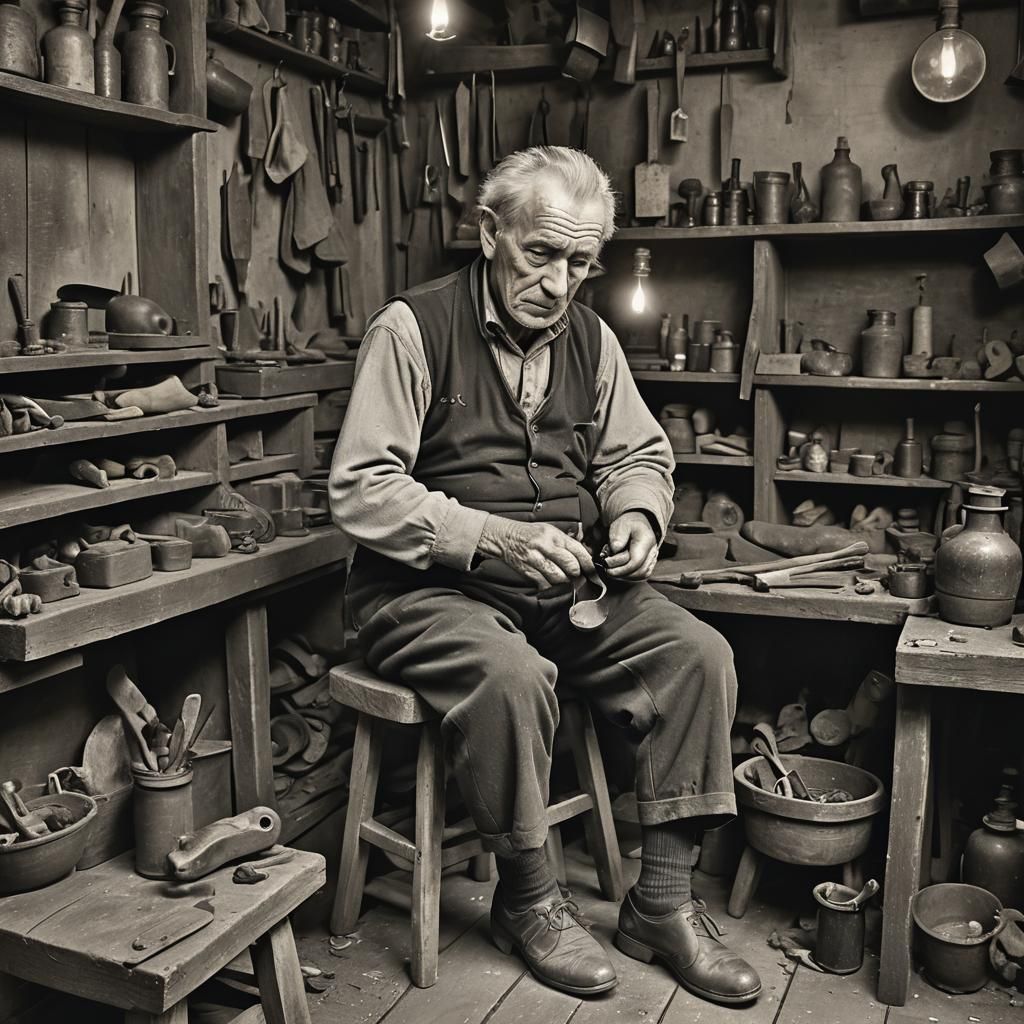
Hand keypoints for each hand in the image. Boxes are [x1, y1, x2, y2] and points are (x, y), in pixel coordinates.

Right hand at [478, 516, 594, 587]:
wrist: (503, 536)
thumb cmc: (529, 534)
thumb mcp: (549, 531)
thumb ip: (565, 543)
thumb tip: (584, 557)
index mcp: (554, 535)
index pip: (578, 551)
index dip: (588, 564)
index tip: (593, 572)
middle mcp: (545, 546)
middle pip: (571, 566)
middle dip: (576, 574)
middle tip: (577, 577)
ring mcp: (535, 559)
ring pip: (559, 578)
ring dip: (564, 582)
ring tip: (563, 579)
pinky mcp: (526, 570)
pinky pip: (544, 584)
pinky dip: (550, 587)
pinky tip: (550, 582)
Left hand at [602, 512, 658, 580]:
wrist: (638, 525)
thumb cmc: (629, 525)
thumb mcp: (621, 525)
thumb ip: (618, 536)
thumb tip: (615, 549)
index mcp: (646, 540)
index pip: (635, 561)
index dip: (620, 566)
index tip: (606, 563)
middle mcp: (653, 552)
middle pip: (638, 571)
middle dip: (620, 572)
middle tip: (607, 569)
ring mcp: (653, 559)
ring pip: (640, 575)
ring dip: (624, 576)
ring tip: (612, 570)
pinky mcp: (649, 565)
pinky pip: (641, 576)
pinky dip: (629, 576)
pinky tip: (619, 572)